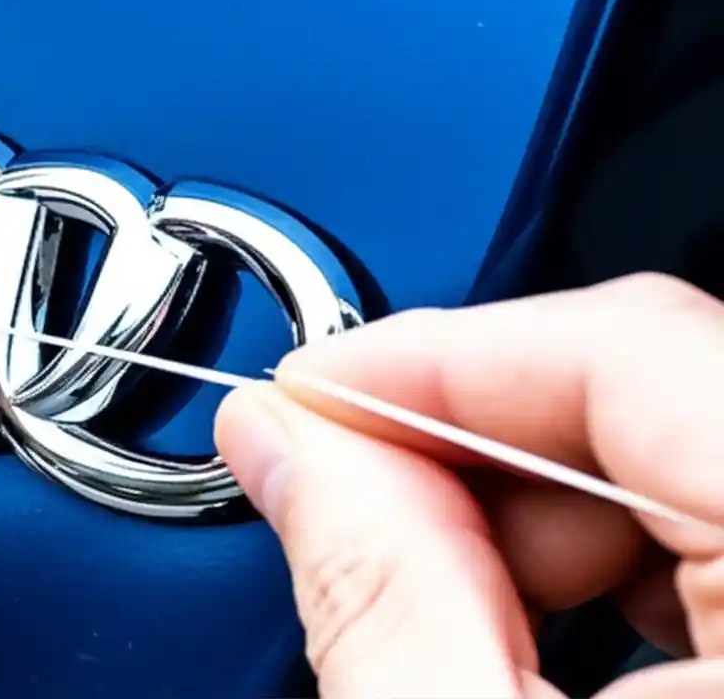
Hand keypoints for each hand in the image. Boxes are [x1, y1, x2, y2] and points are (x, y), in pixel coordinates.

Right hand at [216, 272, 723, 696]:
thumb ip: (381, 592)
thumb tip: (291, 441)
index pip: (635, 351)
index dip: (434, 356)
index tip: (310, 391)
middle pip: (671, 387)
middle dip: (472, 434)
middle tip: (340, 489)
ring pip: (697, 451)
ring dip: (535, 506)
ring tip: (427, 586)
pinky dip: (611, 561)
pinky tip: (530, 623)